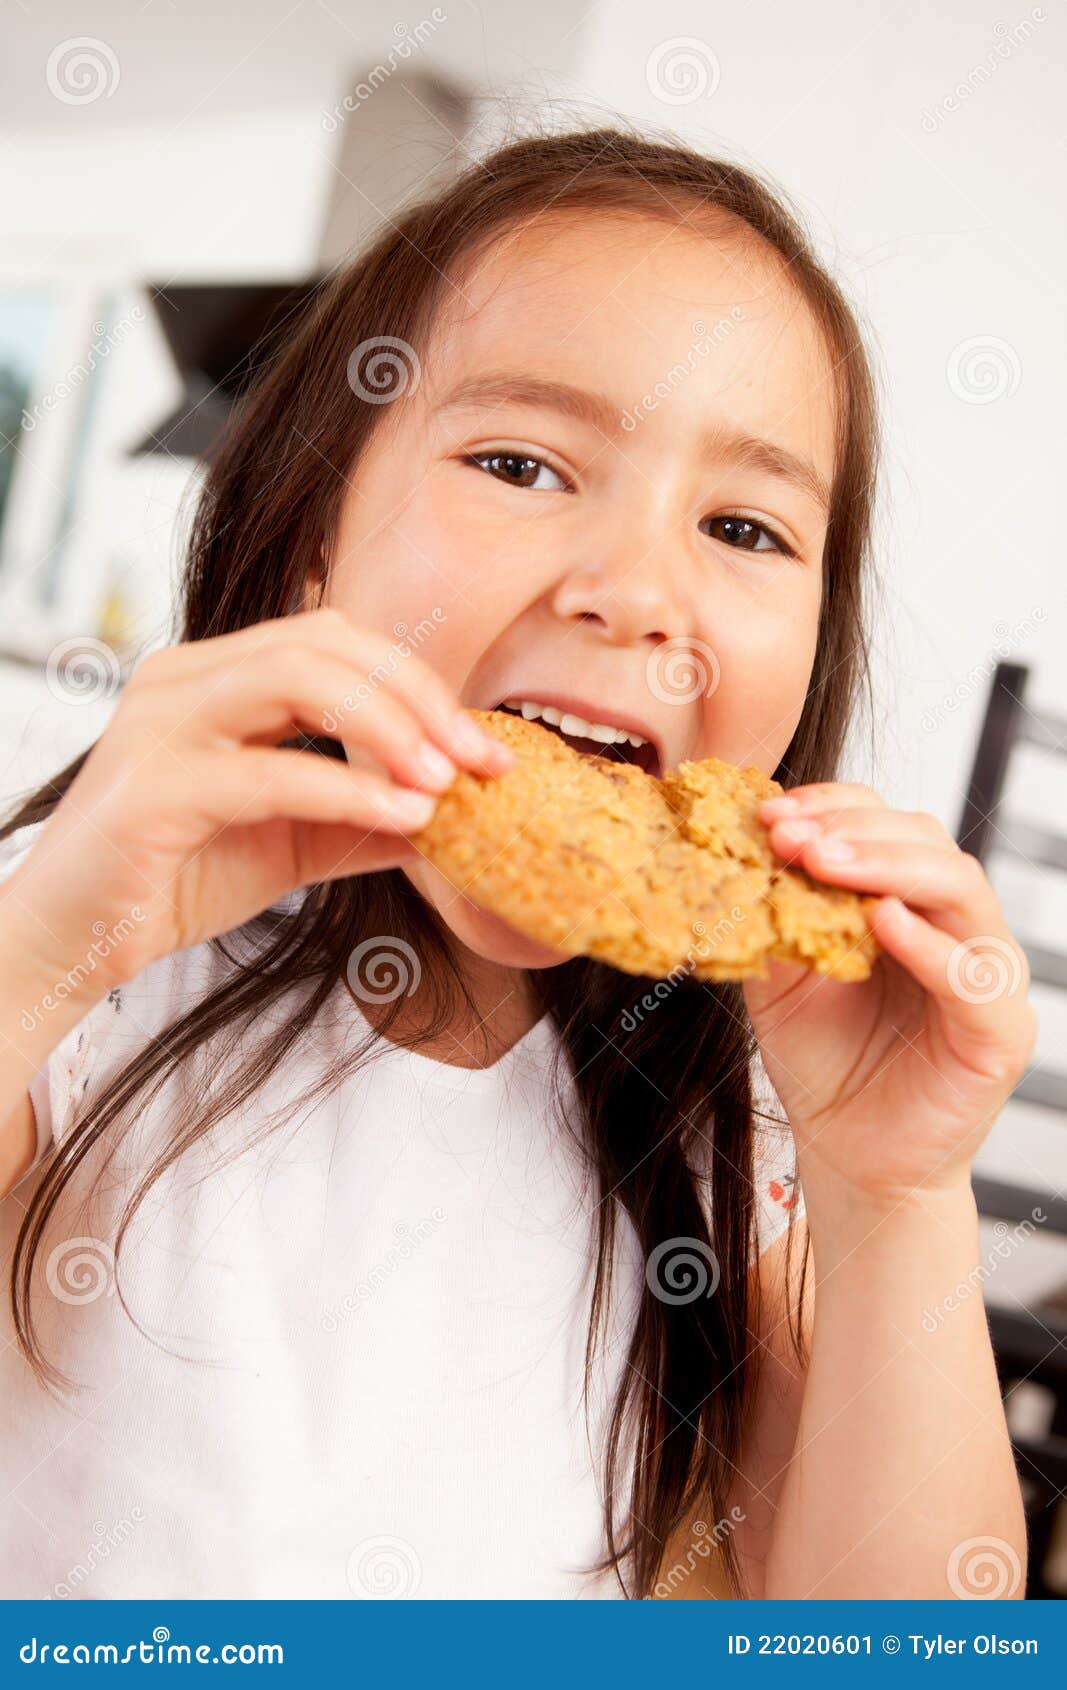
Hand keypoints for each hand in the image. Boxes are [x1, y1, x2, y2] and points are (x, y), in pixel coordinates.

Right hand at [1, 608, 512, 1004]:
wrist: (76, 942)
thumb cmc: (174, 879)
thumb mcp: (293, 842)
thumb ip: (363, 819)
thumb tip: (455, 813)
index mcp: (215, 675)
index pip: (336, 641)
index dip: (420, 684)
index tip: (487, 747)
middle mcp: (184, 679)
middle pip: (325, 644)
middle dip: (419, 697)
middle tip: (482, 759)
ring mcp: (162, 724)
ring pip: (296, 679)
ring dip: (388, 726)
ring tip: (444, 782)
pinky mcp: (151, 789)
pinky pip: (269, 771)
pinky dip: (348, 789)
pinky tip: (402, 816)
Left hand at [741, 782, 1036, 1208]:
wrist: (851, 1159)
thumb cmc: (826, 1063)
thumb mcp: (782, 977)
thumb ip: (774, 917)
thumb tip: (739, 852)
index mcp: (907, 900)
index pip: (885, 825)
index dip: (831, 808)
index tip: (769, 813)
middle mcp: (955, 925)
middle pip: (925, 842)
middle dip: (852, 831)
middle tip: (789, 835)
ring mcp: (985, 974)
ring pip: (957, 888)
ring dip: (885, 866)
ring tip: (822, 862)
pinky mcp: (998, 1030)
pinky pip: (971, 975)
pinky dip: (928, 943)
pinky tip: (879, 923)